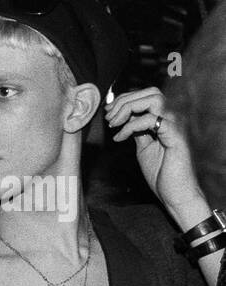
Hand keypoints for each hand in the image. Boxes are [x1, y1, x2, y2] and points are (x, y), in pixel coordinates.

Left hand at [106, 88, 206, 226]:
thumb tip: (124, 117)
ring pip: (153, 99)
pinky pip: (151, 120)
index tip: (108, 113)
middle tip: (109, 117)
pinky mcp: (175, 136)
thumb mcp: (143, 147)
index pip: (147, 95)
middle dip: (125, 100)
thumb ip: (137, 130)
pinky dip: (131, 126)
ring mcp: (176, 125)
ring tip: (114, 124)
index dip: (125, 99)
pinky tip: (120, 138)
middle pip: (151, 92)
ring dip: (128, 108)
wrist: (175, 193)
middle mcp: (173, 118)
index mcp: (166, 119)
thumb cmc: (161, 173)